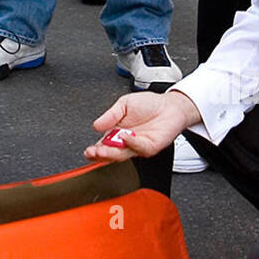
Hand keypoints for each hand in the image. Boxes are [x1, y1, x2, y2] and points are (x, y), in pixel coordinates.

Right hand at [84, 88, 201, 161]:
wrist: (169, 105)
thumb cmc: (149, 105)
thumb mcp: (124, 104)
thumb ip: (110, 115)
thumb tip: (96, 125)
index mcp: (117, 132)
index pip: (103, 145)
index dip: (95, 150)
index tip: (88, 150)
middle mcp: (126, 142)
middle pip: (111, 153)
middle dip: (101, 154)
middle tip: (93, 152)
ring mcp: (138, 146)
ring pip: (123, 154)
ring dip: (112, 152)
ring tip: (103, 148)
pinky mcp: (150, 147)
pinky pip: (139, 148)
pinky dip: (131, 143)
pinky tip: (125, 136)